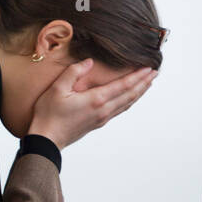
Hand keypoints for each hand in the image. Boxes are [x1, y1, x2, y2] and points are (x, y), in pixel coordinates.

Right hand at [28, 60, 157, 149]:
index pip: (123, 85)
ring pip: (127, 103)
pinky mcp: (98, 123)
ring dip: (139, 93)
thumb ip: (73, 72)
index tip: (149, 68)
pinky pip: (119, 110)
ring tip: (147, 84)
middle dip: (144, 83)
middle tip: (154, 73)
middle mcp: (103, 109)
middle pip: (130, 95)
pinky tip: (129, 98)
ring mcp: (102, 118)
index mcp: (96, 99)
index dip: (138, 76)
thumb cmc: (49, 114)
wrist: (47, 139)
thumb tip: (89, 62)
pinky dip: (129, 101)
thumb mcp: (57, 89)